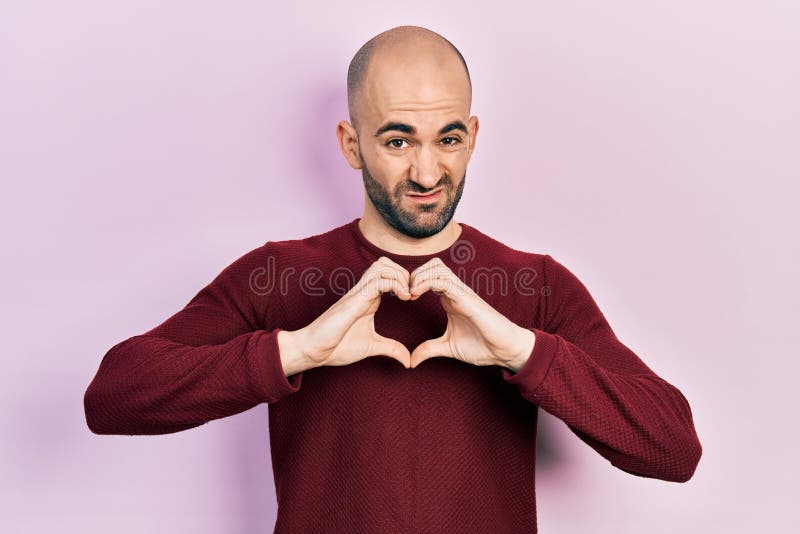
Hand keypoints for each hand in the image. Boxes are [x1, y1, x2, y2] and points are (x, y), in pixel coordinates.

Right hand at [290, 257, 412, 368]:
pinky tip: (404, 298)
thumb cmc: (337, 346)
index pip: (388, 274)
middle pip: (385, 263)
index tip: (414, 298)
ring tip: (408, 294)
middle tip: (413, 293)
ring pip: (381, 266)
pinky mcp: (354, 301)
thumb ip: (390, 349)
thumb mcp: (372, 346)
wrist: (314, 351)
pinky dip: (395, 284)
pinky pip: (377, 281)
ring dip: (399, 276)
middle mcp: (363, 291)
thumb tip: (408, 360)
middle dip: (404, 273)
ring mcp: (358, 294)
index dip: (404, 280)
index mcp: (368, 298)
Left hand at [407, 258, 535, 368]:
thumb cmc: (483, 346)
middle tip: (403, 294)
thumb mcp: (448, 348)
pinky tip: (415, 295)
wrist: (504, 350)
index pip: (429, 276)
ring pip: (436, 267)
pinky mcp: (466, 298)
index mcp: (450, 298)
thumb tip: (411, 361)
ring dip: (418, 276)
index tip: (401, 298)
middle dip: (413, 275)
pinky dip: (425, 283)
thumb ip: (429, 350)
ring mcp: (462, 292)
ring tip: (409, 294)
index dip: (412, 282)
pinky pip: (443, 280)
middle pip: (431, 265)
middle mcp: (455, 291)